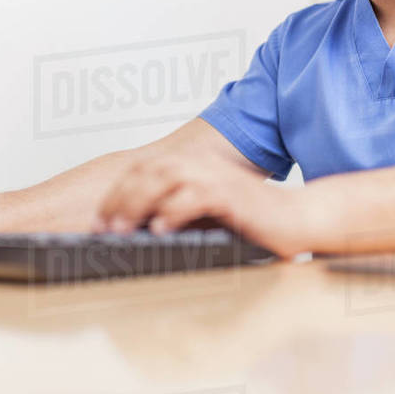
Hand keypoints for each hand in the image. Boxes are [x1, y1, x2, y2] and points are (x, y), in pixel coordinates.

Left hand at [94, 149, 305, 257]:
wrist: (295, 218)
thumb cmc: (249, 220)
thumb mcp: (204, 214)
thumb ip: (175, 213)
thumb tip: (137, 229)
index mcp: (190, 164)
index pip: (142, 170)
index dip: (116, 193)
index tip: (98, 220)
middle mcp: (199, 164)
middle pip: (147, 172)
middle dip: (120, 200)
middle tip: (102, 227)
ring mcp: (215, 176)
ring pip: (165, 179)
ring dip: (138, 203)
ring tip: (121, 228)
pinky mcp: (231, 194)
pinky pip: (195, 196)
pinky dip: (173, 211)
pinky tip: (159, 228)